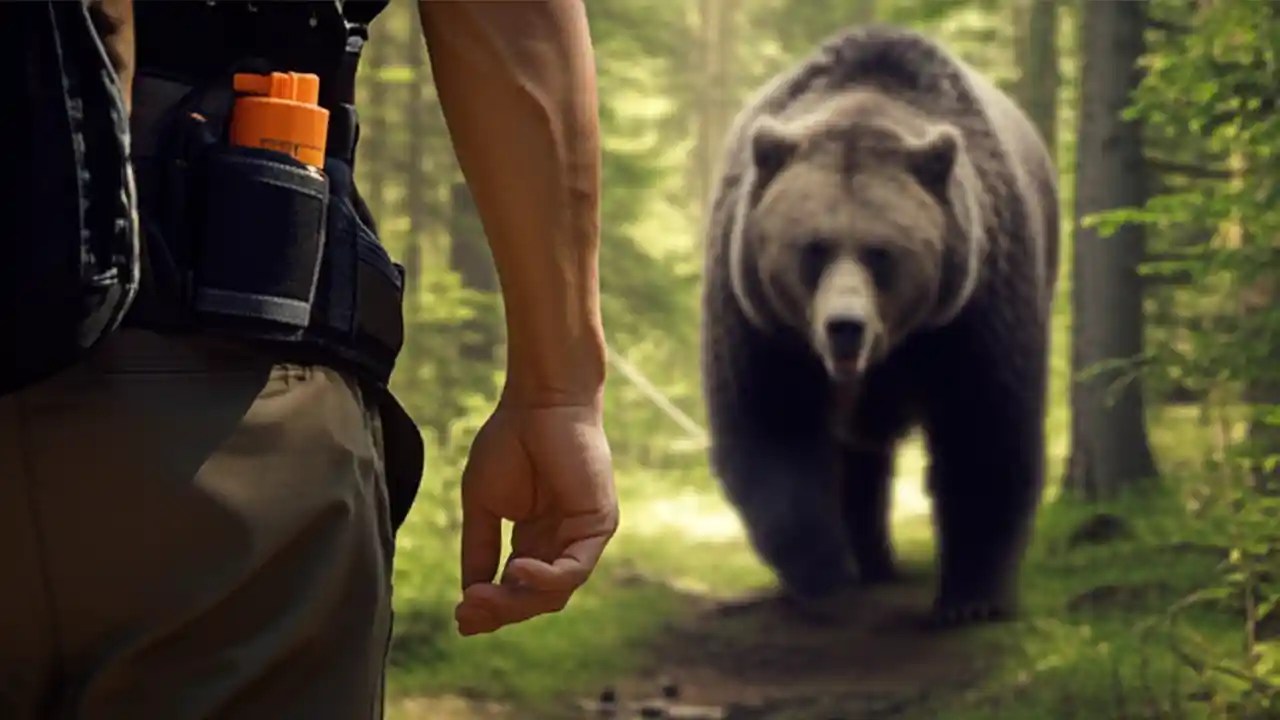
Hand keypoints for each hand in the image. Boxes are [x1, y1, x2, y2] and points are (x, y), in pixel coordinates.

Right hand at [454, 393, 617, 635]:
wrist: (538, 402)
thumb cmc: (509, 441)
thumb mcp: (483, 505)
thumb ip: (480, 549)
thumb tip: (469, 594)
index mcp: (535, 539)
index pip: (516, 589)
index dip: (490, 608)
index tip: (459, 617)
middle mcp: (560, 543)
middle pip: (535, 599)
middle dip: (500, 611)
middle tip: (467, 611)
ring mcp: (582, 536)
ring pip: (555, 593)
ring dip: (517, 601)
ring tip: (482, 597)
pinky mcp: (599, 525)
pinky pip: (575, 569)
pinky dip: (546, 578)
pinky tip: (517, 572)